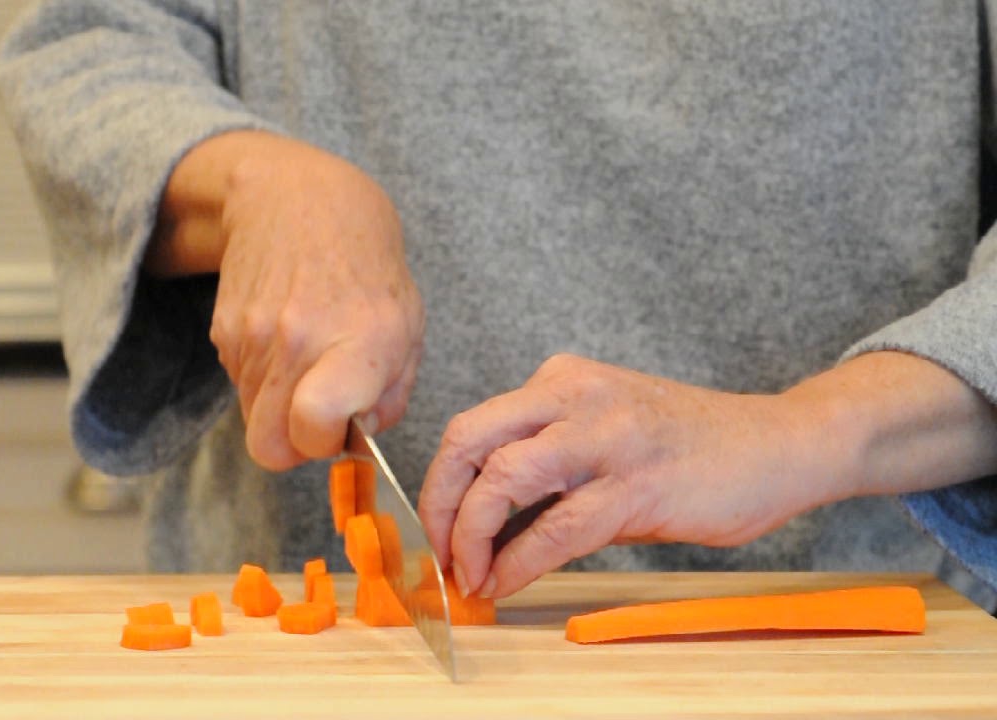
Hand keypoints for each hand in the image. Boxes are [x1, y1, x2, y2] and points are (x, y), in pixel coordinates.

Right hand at [148, 131, 423, 469]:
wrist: (299, 200)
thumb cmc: (367, 270)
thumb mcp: (407, 328)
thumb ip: (389, 398)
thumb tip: (353, 441)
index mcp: (358, 342)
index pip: (313, 426)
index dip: (323, 444)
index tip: (340, 425)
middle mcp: (299, 340)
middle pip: (269, 448)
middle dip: (294, 444)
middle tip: (321, 411)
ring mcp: (253, 336)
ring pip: (254, 420)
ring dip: (280, 406)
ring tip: (308, 357)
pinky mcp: (223, 332)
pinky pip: (241, 386)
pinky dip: (263, 377)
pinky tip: (285, 336)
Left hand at [418, 351, 996, 599]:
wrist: (782, 445)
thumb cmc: (691, 446)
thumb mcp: (607, 430)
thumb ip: (549, 462)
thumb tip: (488, 524)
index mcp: (563, 380)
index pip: (474, 425)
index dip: (442, 482)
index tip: (437, 526)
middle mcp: (575, 396)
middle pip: (469, 439)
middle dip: (438, 503)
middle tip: (437, 552)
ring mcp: (607, 437)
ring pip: (504, 479)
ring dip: (471, 535)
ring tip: (469, 575)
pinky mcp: (637, 485)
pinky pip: (556, 528)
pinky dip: (519, 562)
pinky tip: (506, 583)